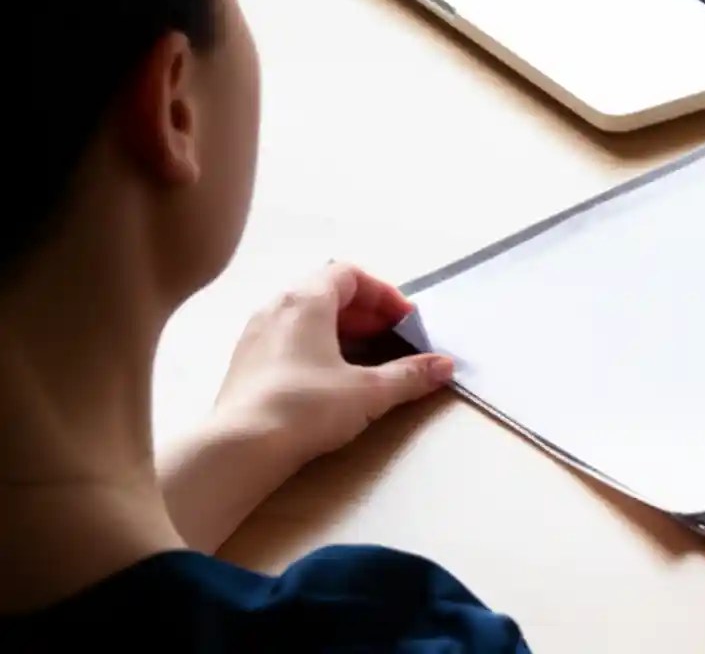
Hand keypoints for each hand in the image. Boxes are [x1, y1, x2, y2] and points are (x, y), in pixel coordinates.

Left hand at [213, 262, 453, 467]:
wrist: (240, 447)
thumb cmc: (306, 407)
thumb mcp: (368, 392)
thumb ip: (409, 375)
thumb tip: (445, 365)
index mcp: (306, 301)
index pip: (349, 274)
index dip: (383, 294)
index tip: (404, 322)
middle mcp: (276, 307)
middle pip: (327, 292)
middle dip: (365, 313)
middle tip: (391, 340)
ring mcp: (255, 334)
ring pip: (305, 315)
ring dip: (340, 329)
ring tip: (364, 359)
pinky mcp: (245, 362)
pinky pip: (287, 337)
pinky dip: (315, 345)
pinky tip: (329, 378)